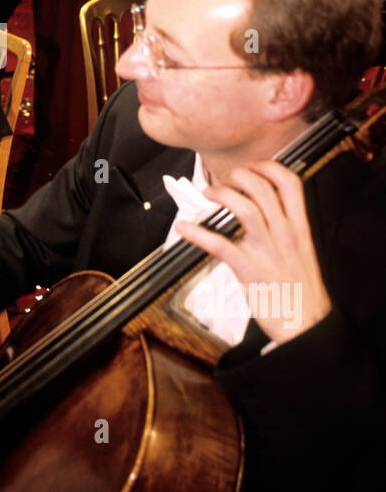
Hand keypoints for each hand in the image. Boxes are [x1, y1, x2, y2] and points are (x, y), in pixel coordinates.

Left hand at [174, 161, 331, 343]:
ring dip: (222, 194)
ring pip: (245, 208)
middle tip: (225, 180)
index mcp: (300, 228)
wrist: (306, 324)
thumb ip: (286, 228)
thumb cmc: (301, 289)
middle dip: (239, 176)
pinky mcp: (249, 270)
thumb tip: (262, 210)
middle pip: (262, 188)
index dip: (268, 167)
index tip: (252, 167)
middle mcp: (285, 234)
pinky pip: (220, 245)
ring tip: (209, 193)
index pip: (291, 183)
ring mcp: (267, 251)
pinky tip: (184, 228)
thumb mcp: (302, 251)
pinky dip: (197, 233)